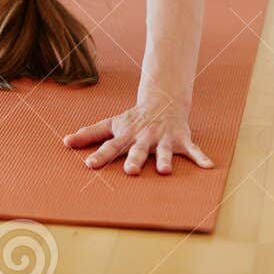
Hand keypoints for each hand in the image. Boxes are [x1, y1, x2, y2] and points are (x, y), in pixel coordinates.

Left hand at [64, 91, 213, 175]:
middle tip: (130, 171)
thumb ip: (89, 134)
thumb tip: (64, 142)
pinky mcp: (181, 139)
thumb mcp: (111, 124)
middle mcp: (144, 137)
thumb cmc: (133, 119)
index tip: (89, 165)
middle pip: (137, 150)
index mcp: (126, 135)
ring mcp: (163, 138)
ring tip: (164, 172)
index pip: (110, 146)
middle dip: (134, 159)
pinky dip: (201, 157)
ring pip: (164, 151)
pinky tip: (209, 166)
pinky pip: (193, 149)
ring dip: (165, 160)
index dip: (100, 155)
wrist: (162, 101)